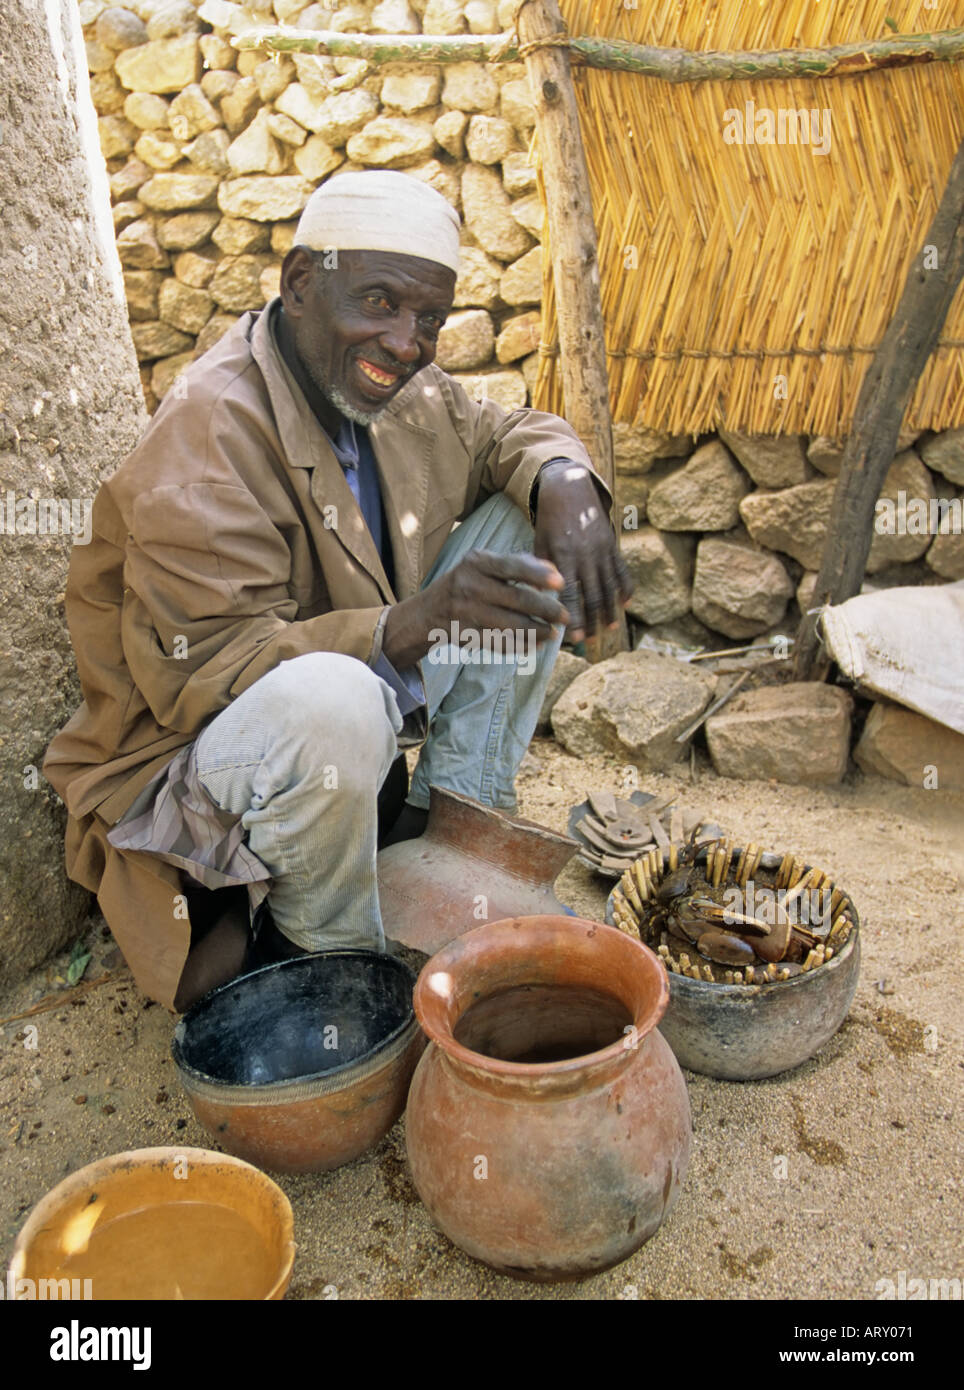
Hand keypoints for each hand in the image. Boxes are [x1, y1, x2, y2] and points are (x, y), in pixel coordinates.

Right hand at [383, 549, 568, 669]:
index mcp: (477, 562)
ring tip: (553, 633)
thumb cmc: (465, 584)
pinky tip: (535, 644)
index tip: (561, 583)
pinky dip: (520, 645)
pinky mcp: (465, 635)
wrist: (426, 613)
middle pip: (517, 598)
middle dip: (546, 609)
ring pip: (511, 625)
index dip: (539, 575)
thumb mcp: (483, 565)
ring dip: (537, 631)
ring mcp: (466, 612)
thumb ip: (517, 563)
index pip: (513, 566)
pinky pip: (498, 642)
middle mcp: (469, 584)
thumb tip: (553, 570)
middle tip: (565, 616)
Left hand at [532, 461, 633, 641]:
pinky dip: (625, 588)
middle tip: (591, 641)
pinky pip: (622, 570)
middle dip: (592, 620)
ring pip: (609, 586)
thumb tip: (541, 601)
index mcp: (565, 556)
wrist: (569, 490)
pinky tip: (625, 604)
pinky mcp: (613, 545)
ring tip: (610, 629)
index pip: (571, 594)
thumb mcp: (539, 543)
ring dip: (610, 610)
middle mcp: (586, 555)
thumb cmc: (549, 521)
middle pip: (593, 596)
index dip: (574, 617)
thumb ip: (541, 572)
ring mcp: (602, 550)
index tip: (574, 637)